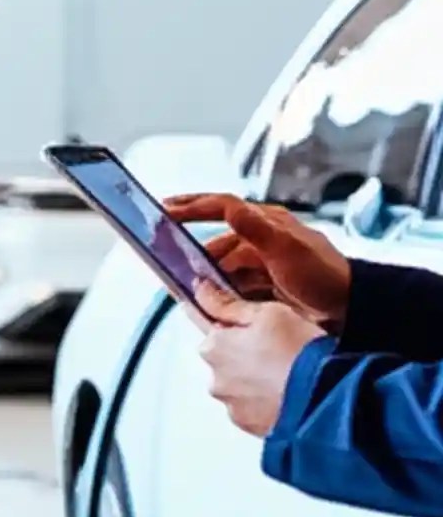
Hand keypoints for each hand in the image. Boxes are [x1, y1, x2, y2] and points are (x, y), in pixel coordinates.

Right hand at [165, 193, 351, 330]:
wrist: (351, 311)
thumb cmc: (325, 276)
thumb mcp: (288, 250)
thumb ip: (256, 228)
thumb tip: (230, 207)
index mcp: (267, 222)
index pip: (222, 206)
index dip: (192, 206)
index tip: (164, 210)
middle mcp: (261, 239)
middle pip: (217, 240)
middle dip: (194, 250)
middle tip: (169, 257)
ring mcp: (262, 264)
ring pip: (222, 266)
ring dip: (208, 276)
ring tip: (191, 287)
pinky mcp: (263, 286)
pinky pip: (232, 286)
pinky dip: (220, 292)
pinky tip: (210, 301)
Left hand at [194, 282, 325, 436]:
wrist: (327, 400)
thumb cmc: (299, 351)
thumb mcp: (268, 313)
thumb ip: (228, 303)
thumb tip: (200, 290)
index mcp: (214, 346)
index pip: (204, 323)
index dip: (220, 316)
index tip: (225, 315)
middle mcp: (215, 377)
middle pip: (224, 356)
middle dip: (243, 351)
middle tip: (277, 347)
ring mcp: (231, 405)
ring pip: (237, 384)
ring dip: (253, 379)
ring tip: (286, 374)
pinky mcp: (249, 426)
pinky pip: (252, 408)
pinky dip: (264, 402)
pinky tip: (287, 394)